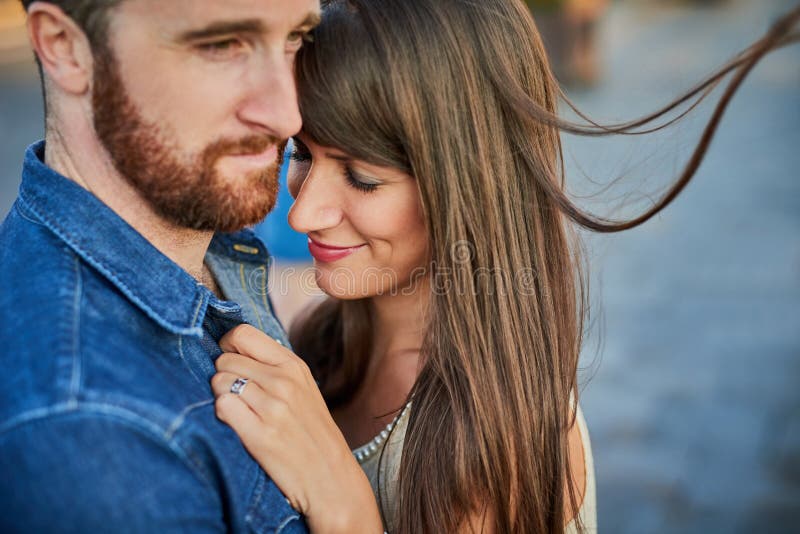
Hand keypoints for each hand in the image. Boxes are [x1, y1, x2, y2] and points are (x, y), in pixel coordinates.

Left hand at [211, 324, 382, 533]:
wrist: (330, 478)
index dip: (227, 346)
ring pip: (219, 382)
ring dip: (220, 396)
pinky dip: (222, 415)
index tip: (230, 362)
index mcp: (294, 365)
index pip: (242, 334)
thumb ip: (273, 366)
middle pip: (224, 359)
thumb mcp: (302, 388)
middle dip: (222, 375)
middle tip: (236, 396)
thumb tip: (231, 348)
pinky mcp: (260, 434)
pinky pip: (222, 407)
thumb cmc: (311, 432)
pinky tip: (236, 425)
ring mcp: (272, 407)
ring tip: (238, 412)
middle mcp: (284, 381)